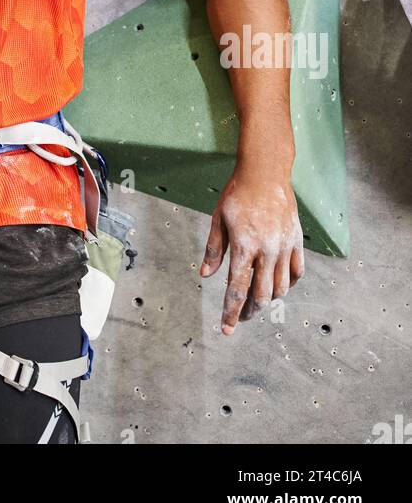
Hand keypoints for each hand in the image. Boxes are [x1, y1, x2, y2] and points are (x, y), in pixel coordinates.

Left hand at [199, 169, 304, 334]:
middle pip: (261, 295)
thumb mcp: (218, 219)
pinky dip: (289, 284)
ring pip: (281, 287)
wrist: (265, 173)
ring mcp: (285, 246)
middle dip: (250, 312)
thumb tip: (205, 275)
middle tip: (240, 318)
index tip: (226, 329)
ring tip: (257, 303)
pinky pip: (297, 272)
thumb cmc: (238, 193)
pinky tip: (278, 285)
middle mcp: (267, 250)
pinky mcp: (297, 240)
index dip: (231, 313)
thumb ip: (214, 249)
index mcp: (244, 245)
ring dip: (268, 300)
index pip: (237, 289)